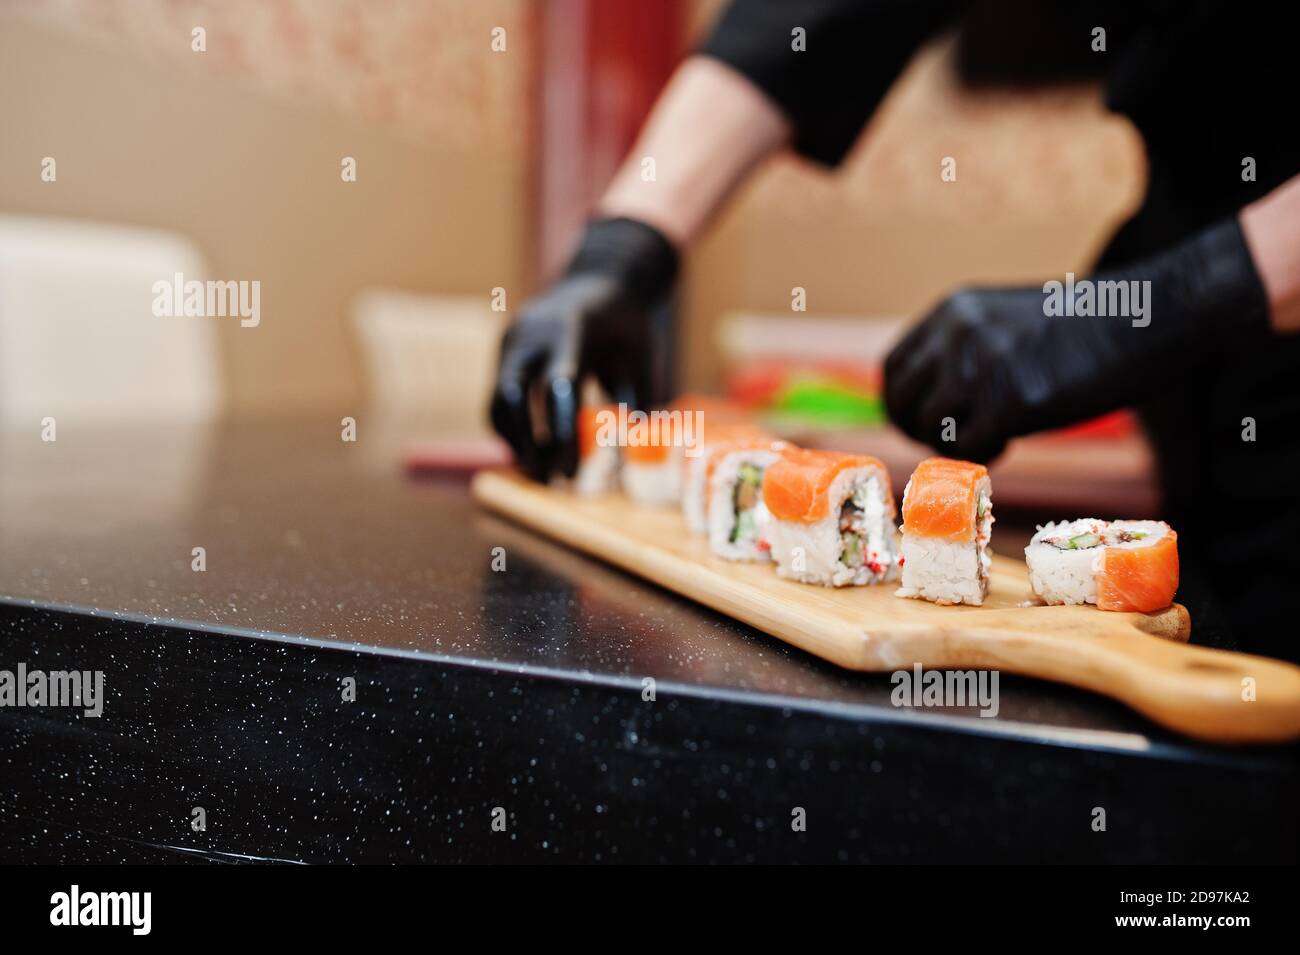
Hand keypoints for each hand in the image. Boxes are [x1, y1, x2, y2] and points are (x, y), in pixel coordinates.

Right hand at [490, 217, 677, 480]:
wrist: (598, 280)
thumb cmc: (626, 323)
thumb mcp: (641, 354)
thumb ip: (636, 398)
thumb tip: (629, 454)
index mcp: (571, 329)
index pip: (560, 387)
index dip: (561, 434)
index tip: (571, 474)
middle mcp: (532, 333)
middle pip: (513, 396)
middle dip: (528, 443)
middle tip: (548, 482)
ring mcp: (512, 341)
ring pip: (497, 400)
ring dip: (514, 442)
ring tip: (539, 475)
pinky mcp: (503, 352)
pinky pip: (497, 397)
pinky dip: (510, 428)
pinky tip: (530, 453)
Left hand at [884, 218, 1270, 461]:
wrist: (1145, 320)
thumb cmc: (1080, 329)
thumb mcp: (1002, 322)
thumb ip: (961, 350)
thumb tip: (923, 402)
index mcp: (953, 311)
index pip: (894, 368)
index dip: (900, 403)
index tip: (920, 422)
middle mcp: (958, 336)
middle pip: (903, 402)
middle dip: (920, 430)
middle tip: (954, 439)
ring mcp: (982, 367)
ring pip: (932, 428)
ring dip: (955, 443)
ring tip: (994, 434)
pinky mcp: (1012, 402)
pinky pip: (970, 448)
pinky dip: (987, 453)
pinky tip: (1014, 439)